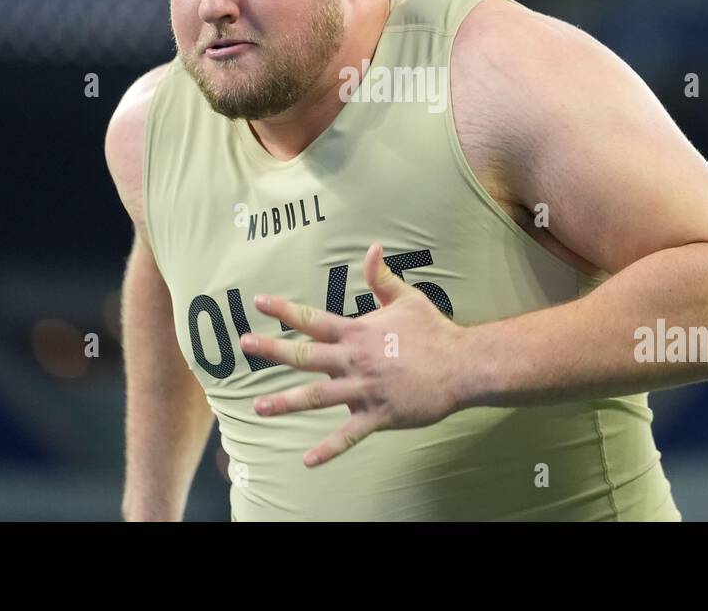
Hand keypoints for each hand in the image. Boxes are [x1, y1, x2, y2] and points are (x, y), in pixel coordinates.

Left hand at [240, 242, 466, 466]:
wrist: (462, 366)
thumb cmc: (434, 331)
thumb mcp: (407, 298)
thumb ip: (382, 277)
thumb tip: (373, 248)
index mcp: (358, 332)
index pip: (314, 319)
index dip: (285, 310)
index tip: (259, 302)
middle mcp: (355, 359)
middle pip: (306, 354)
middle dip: (273, 349)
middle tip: (245, 344)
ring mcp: (365, 389)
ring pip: (318, 396)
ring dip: (286, 401)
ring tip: (258, 407)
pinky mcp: (379, 415)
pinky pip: (349, 435)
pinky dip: (328, 448)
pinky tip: (307, 460)